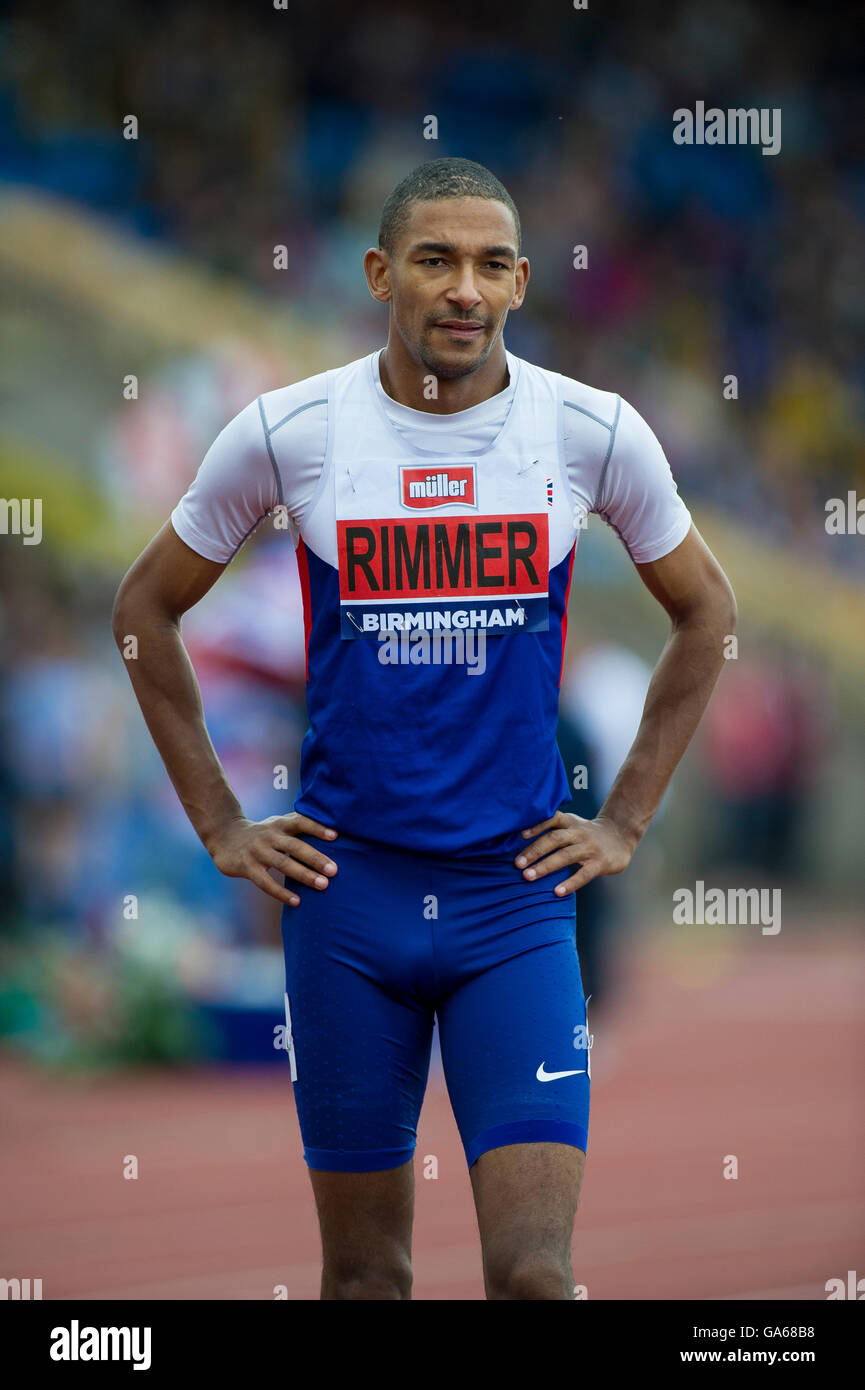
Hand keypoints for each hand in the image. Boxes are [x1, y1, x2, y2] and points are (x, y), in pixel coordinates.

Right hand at [207, 812, 337, 906]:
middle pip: (295, 846)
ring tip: (323, 885)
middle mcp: (269, 836)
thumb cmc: (261, 833)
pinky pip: (266, 882)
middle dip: (315, 858)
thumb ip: (298, 828)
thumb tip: (335, 836)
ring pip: (283, 864)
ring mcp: (257, 852)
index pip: (300, 822)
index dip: (317, 828)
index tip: (335, 836)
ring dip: (304, 875)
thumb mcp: (277, 825)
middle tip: (334, 870)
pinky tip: (297, 901)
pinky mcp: (247, 867)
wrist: (224, 835)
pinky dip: (282, 893)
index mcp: (280, 824)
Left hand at [515, 811, 634, 895]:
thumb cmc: (588, 833)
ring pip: (566, 855)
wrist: (621, 835)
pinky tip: (557, 891)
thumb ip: (553, 829)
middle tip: (518, 864)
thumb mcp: (573, 824)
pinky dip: (570, 883)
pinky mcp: (600, 863)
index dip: (536, 826)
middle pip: (554, 839)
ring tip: (529, 876)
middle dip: (535, 851)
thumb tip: (520, 839)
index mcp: (570, 822)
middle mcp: (579, 833)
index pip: (552, 820)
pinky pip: (584, 874)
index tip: (520, 835)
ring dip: (546, 866)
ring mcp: (590, 848)